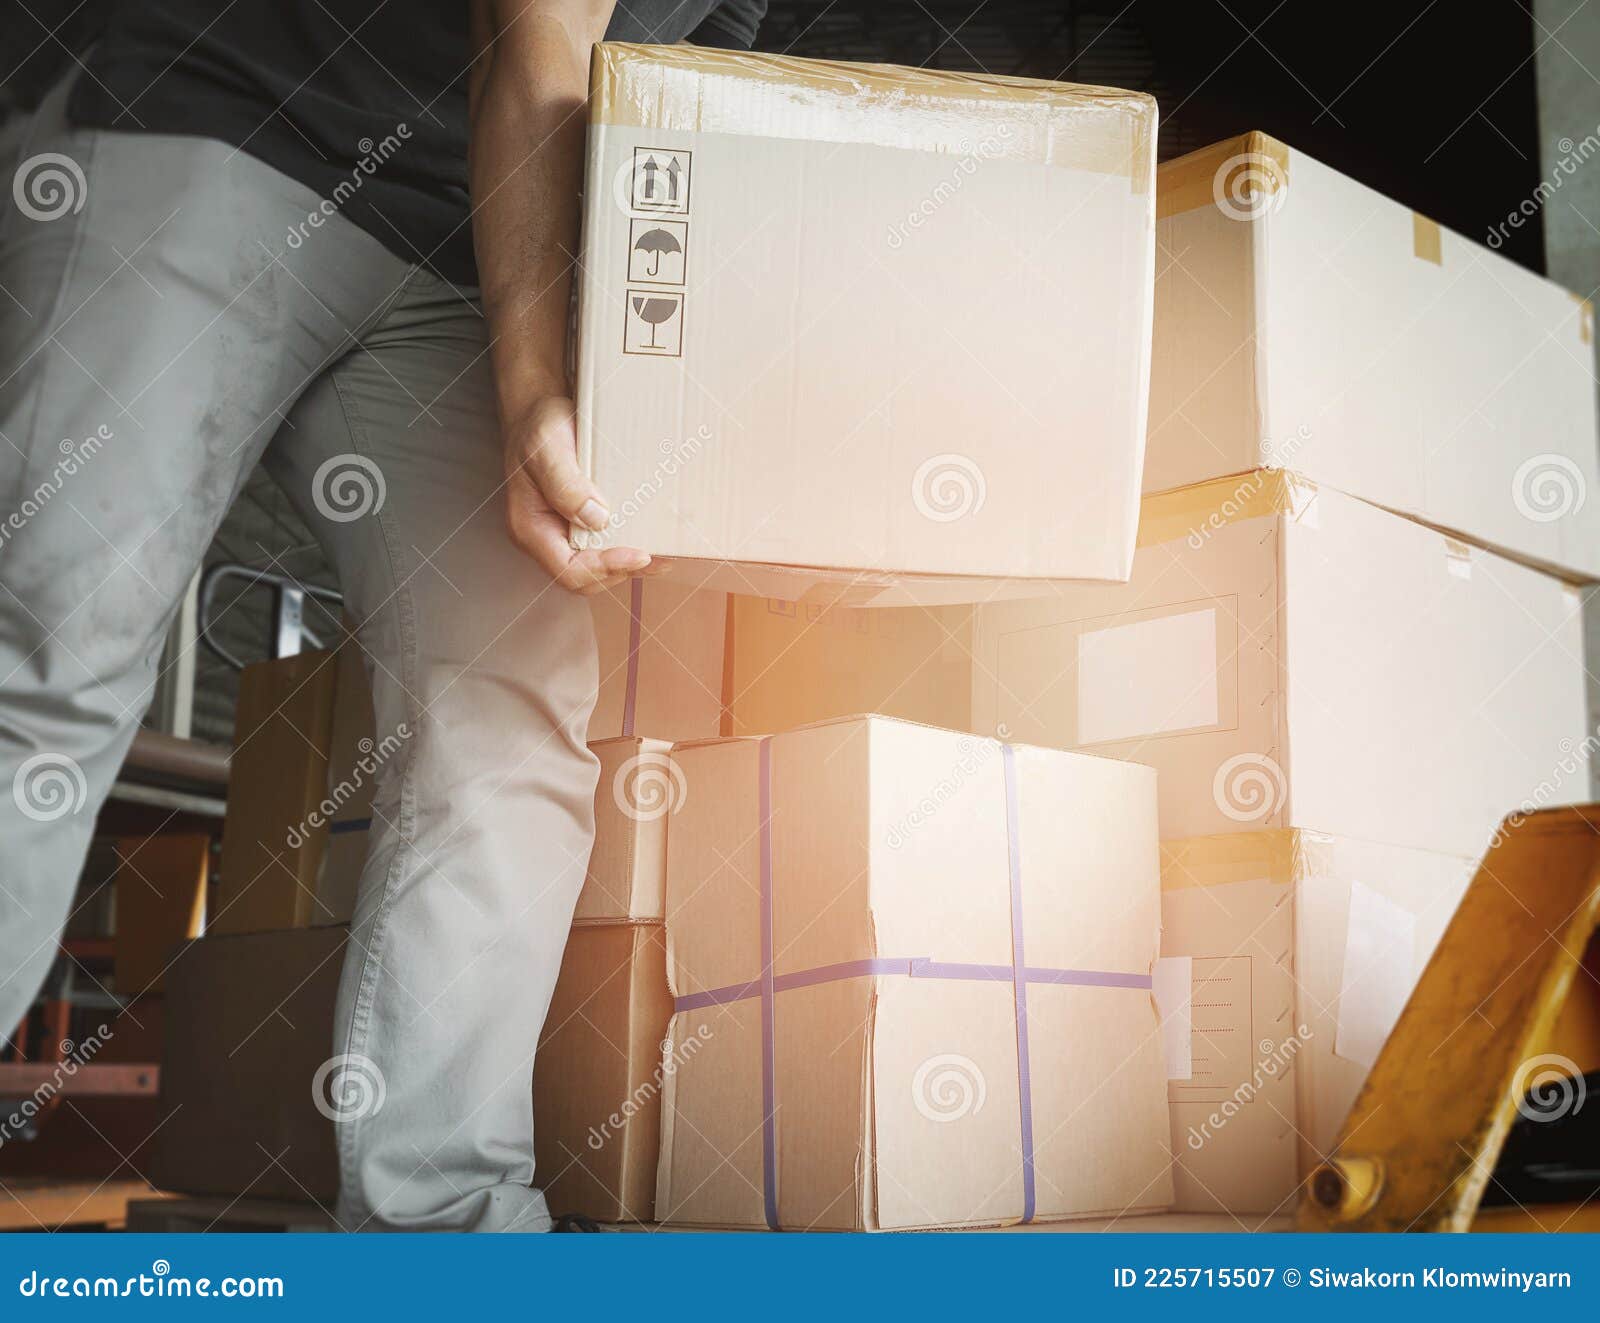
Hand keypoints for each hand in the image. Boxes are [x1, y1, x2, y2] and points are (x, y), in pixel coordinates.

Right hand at [503, 397, 651, 593]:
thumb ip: (565, 485)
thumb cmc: (538, 429)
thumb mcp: (546, 449)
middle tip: (659, 558)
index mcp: (531, 528)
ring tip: (665, 557)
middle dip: (622, 572)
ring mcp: (564, 534)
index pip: (568, 570)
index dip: (604, 569)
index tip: (638, 555)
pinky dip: (630, 551)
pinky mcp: (582, 526)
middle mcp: (547, 538)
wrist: (540, 414)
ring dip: (631, 567)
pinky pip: (605, 548)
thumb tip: (596, 518)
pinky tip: (655, 544)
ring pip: (599, 569)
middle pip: (586, 578)